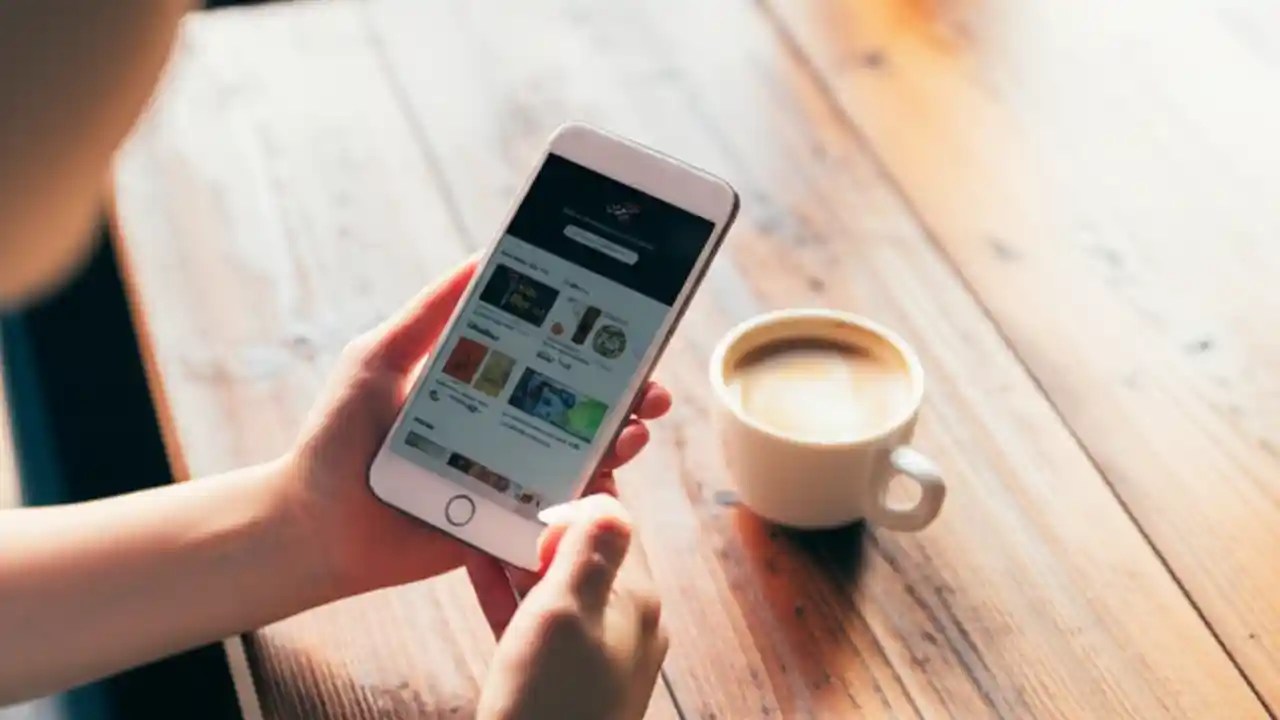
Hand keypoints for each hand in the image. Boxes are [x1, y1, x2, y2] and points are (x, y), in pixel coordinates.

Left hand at [277, 258, 671, 598]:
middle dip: (626, 396)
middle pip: (580, 408)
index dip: (595, 344)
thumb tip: (482, 256)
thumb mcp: (379, 357)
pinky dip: (587, 493)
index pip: (552, 360)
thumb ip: (429, 313)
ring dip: (617, 440)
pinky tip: (605, 474)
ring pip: (580, 457)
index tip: (630, 324)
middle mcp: (504, 431)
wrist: (312, 523)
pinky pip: (555, 510)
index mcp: (484, 387)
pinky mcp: (502, 525)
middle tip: (650, 387)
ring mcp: (507, 479)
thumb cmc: (339, 436)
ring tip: (635, 428)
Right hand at [477, 495, 667, 719]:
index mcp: (638, 602)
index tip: (540, 478)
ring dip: (522, 555)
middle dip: (547, 524)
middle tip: (505, 492)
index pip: (616, 527)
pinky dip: (509, 593)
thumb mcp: (568, 612)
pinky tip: (479, 567)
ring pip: (557, 587)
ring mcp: (594, 656)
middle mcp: (624, 626)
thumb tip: (611, 499)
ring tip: (485, 520)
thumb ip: (590, 552)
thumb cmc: (551, 702)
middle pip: (587, 555)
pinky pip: (535, 622)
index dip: (580, 499)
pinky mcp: (561, 680)